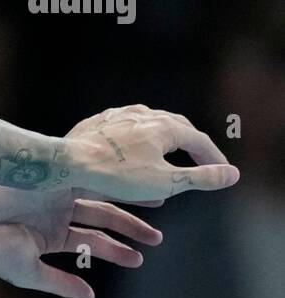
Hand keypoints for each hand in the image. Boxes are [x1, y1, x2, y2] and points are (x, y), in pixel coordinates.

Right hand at [0, 181, 161, 297]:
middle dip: (129, 229)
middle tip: (156, 239)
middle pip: (101, 219)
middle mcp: (55, 212)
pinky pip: (88, 177)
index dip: (116, 251)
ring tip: (157, 210)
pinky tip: (133, 184)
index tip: (139, 259)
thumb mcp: (27, 271)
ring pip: (100, 197)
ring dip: (127, 206)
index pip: (89, 242)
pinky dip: (111, 181)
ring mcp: (55, 192)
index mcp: (48, 235)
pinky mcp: (53, 175)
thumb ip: (59, 282)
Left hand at [64, 105, 238, 202]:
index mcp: (164, 126)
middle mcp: (142, 115)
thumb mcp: (165, 182)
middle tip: (200, 158)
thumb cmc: (114, 174)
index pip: (198, 141)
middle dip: (190, 144)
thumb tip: (232, 174)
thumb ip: (200, 178)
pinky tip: (132, 152)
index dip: (213, 158)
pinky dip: (136, 144)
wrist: (66, 163)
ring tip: (169, 156)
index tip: (221, 171)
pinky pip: (123, 132)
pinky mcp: (95, 125)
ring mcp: (116, 118)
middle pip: (175, 127)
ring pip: (148, 127)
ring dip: (163, 142)